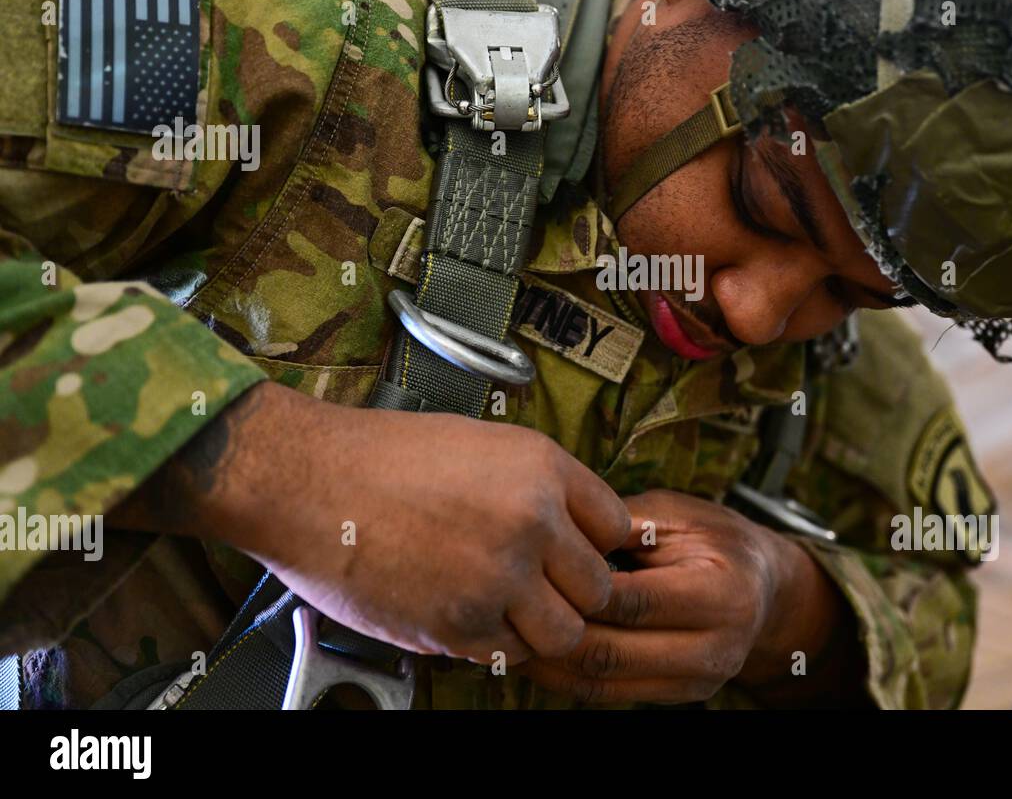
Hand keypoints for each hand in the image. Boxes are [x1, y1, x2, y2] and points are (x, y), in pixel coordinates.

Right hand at [113, 382, 630, 665]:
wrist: (307, 480)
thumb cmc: (384, 456)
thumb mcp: (483, 443)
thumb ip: (538, 485)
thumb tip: (575, 525)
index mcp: (542, 469)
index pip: (618, 525)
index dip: (597, 545)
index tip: (578, 555)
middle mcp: (532, 522)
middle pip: (600, 587)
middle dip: (576, 594)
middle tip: (545, 591)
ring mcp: (498, 577)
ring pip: (564, 633)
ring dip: (542, 628)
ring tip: (509, 610)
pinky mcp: (459, 624)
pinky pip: (509, 654)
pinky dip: (495, 644)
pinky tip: (469, 615)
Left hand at [518, 488, 848, 704]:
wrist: (763, 586)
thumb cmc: (716, 538)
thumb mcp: (677, 513)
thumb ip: (622, 524)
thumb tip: (558, 532)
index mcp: (721, 595)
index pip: (632, 602)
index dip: (578, 590)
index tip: (533, 568)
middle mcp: (715, 648)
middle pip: (614, 653)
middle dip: (554, 634)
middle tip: (507, 608)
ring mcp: (698, 681)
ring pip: (605, 685)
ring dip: (552, 665)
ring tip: (510, 635)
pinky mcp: (679, 697)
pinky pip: (610, 695)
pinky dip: (569, 676)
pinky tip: (539, 652)